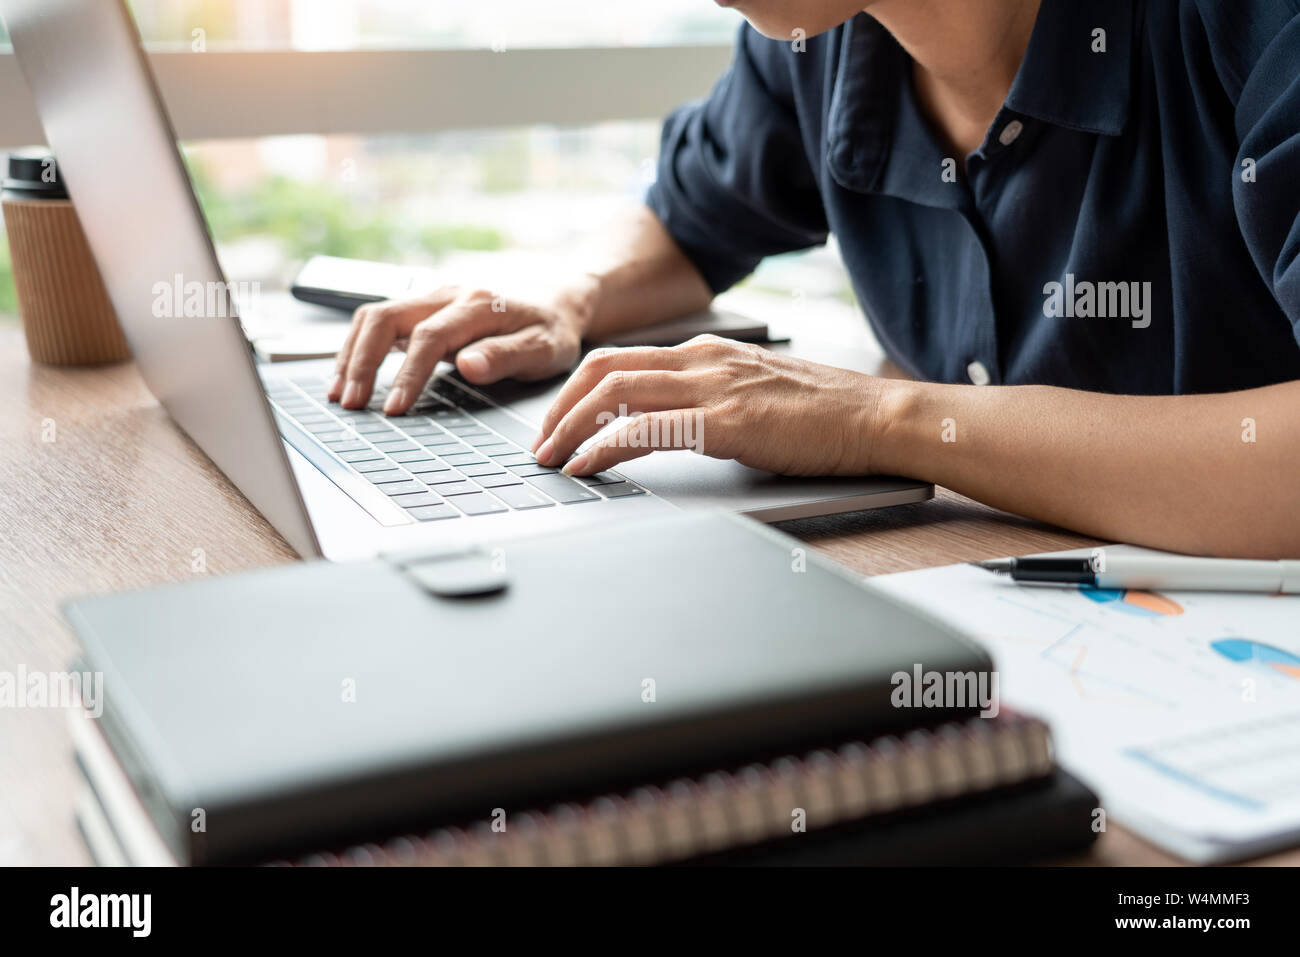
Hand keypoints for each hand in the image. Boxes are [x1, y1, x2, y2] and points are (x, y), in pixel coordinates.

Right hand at [327, 285, 588, 413]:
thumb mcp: (544, 348)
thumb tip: (467, 366)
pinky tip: (349, 375)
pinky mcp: (423, 308)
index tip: (395, 408)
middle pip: (387, 317)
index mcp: (478, 304)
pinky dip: (359, 347)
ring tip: (340, 393)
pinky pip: (380, 321)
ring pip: (375, 315)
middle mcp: (448, 294)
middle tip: (350, 402)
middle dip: (362, 361)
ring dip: (351, 353)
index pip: (430, 337)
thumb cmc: (551, 329)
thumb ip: (506, 356)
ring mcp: (432, 298)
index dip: (408, 374)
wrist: (556, 299)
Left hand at [532, 335, 883, 476]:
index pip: (619, 359)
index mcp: (706, 351)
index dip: (574, 390)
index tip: (556, 423)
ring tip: (552, 459)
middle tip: (539, 445)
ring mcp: (713, 387)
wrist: (877, 418)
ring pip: (614, 394)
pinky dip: (606, 447)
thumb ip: (709, 398)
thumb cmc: (824, 414)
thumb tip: (668, 424)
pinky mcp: (727, 422)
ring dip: (571, 429)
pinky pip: (647, 428)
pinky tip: (588, 467)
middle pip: (602, 370)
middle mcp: (702, 359)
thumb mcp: (754, 392)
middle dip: (558, 409)